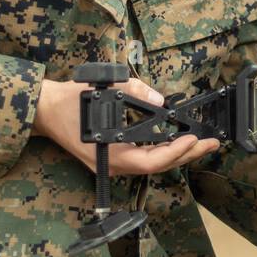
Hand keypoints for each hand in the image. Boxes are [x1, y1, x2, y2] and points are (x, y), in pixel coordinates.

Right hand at [32, 77, 219, 175]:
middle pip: (156, 166)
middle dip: (186, 155)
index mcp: (109, 154)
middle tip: (211, 143)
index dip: (175, 152)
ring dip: (177, 154)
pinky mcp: (112, 158)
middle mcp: (112, 165)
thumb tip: (159, 99)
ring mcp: (112, 164)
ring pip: (151, 165)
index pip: (150, 161)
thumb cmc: (70, 101)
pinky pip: (143, 160)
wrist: (44, 109)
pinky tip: (177, 143)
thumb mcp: (102, 90)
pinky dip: (162, 152)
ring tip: (201, 144)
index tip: (193, 138)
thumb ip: (134, 91)